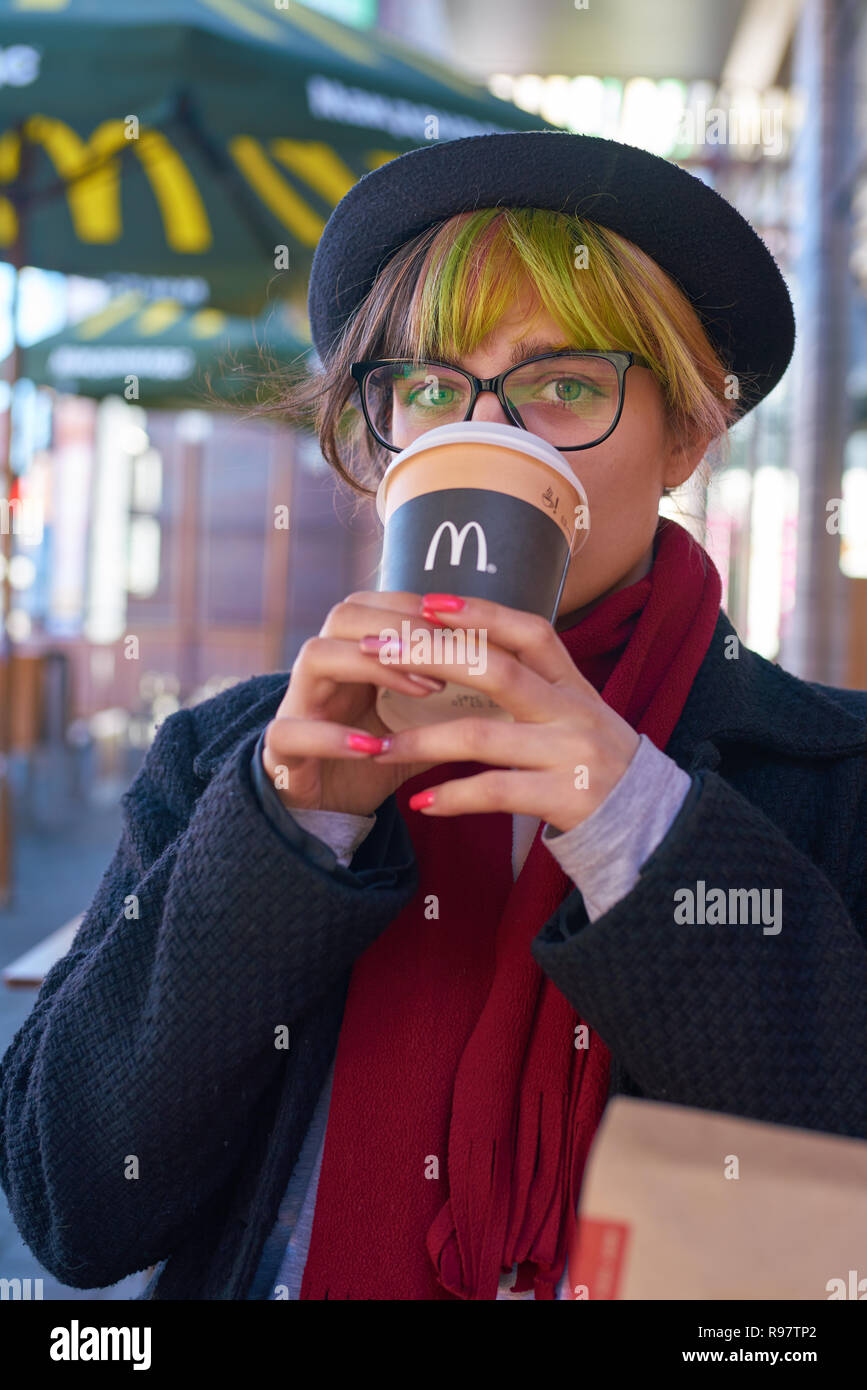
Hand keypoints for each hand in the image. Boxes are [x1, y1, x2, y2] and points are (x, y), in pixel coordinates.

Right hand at [262, 590, 457, 815]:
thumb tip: (508, 684)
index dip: (416, 607)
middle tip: (450, 656)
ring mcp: (297, 705)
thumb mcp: (416, 727)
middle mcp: (321, 670)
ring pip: (316, 655)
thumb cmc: (371, 761)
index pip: (375, 603)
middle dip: (400, 627)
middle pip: (343, 614)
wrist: (324, 814)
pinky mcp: (281, 750)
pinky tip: (372, 749)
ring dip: (374, 665)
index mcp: (351, 655)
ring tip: (424, 690)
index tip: (463, 628)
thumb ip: (447, 702)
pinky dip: (333, 736)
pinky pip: (292, 730)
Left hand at [368, 591, 640, 831]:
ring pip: (482, 736)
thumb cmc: (595, 763)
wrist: (651, 825)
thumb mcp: (574, 712)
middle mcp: (574, 711)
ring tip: (376, 748)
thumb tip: (460, 650)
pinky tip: (419, 801)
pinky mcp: (566, 799)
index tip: (428, 602)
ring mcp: (571, 754)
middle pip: (496, 672)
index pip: (530, 631)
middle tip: (377, 656)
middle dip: (431, 659)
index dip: (481, 612)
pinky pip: (496, 791)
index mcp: (573, 684)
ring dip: (421, 742)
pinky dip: (453, 796)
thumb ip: (530, 685)